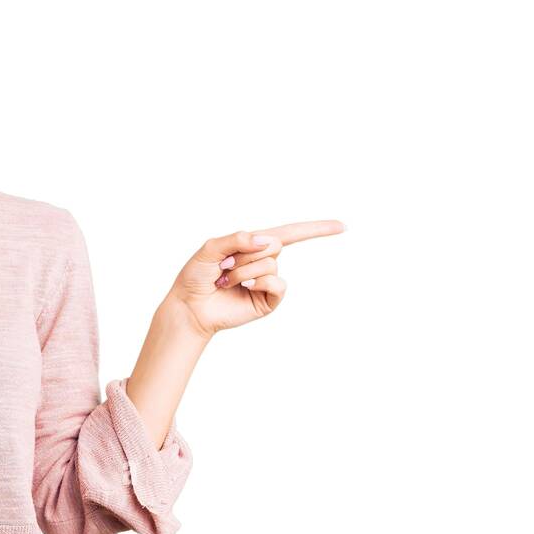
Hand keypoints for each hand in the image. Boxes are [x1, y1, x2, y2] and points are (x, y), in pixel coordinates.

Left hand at [167, 220, 344, 337]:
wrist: (190, 306)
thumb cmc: (197, 276)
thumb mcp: (211, 248)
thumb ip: (237, 238)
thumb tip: (267, 240)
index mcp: (254, 245)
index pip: (291, 233)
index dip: (317, 229)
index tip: (343, 226)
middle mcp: (264, 261)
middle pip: (273, 244)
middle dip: (245, 253)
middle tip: (224, 266)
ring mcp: (267, 282)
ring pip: (270, 264)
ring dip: (243, 271)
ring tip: (226, 280)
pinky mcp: (268, 301)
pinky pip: (277, 283)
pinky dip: (259, 282)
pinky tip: (242, 289)